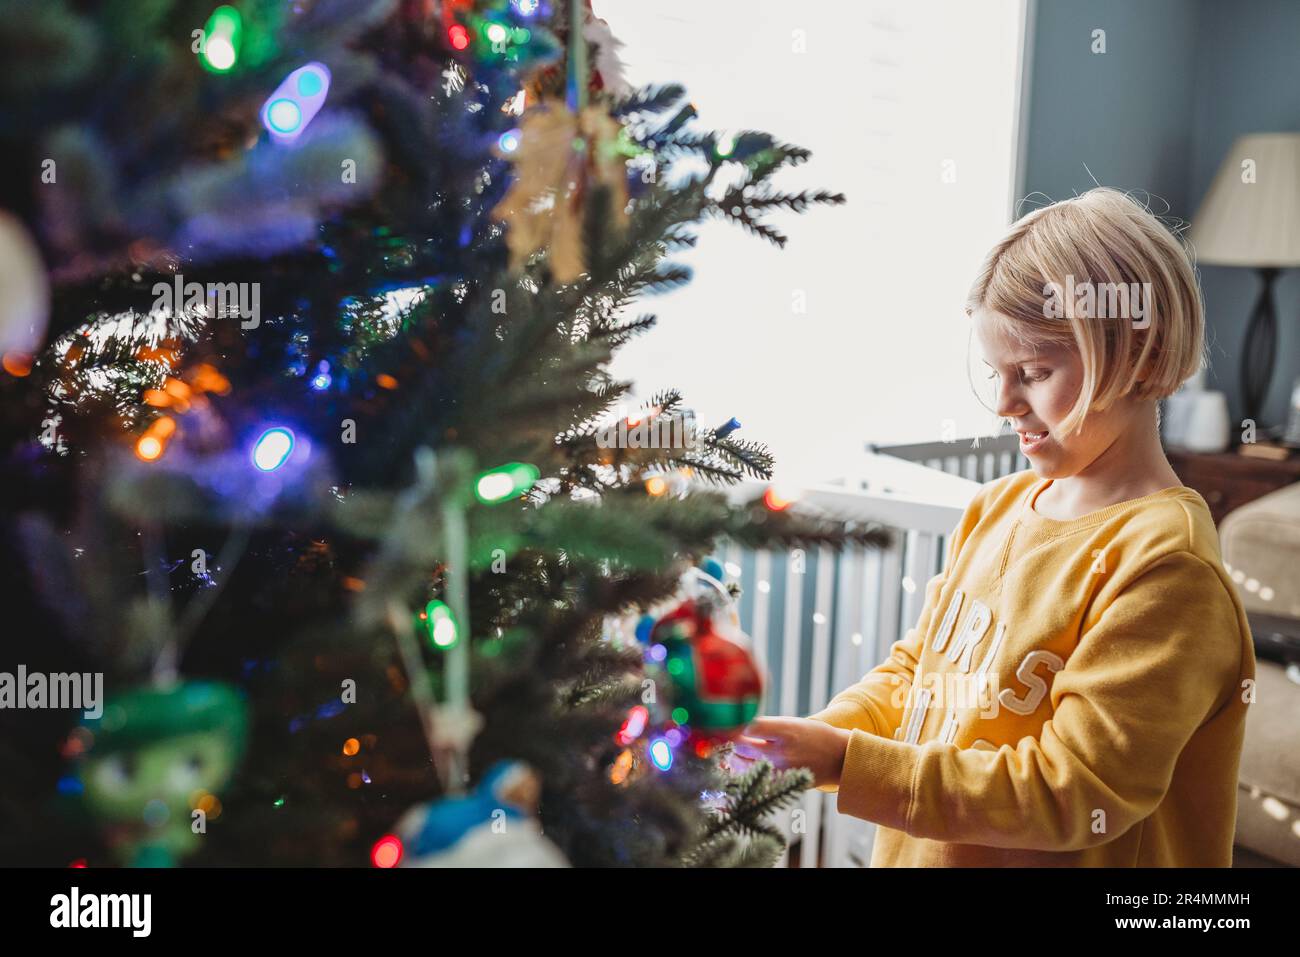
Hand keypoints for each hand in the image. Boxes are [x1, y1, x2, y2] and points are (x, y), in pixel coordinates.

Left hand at [731, 716, 850, 788]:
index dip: (739, 725)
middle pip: (742, 745)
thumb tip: (739, 728)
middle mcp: (782, 750)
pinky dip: (745, 774)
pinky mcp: (781, 783)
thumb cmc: (813, 735)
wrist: (838, 757)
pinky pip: (754, 779)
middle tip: (731, 739)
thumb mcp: (793, 723)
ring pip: (743, 764)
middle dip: (733, 741)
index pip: (750, 726)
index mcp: (786, 730)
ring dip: (735, 758)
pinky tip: (745, 767)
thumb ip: (767, 726)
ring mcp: (780, 769)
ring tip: (737, 753)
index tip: (737, 725)